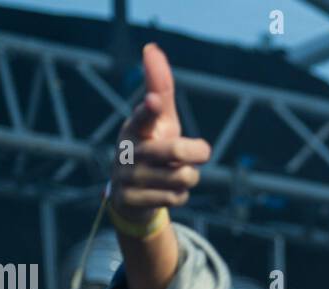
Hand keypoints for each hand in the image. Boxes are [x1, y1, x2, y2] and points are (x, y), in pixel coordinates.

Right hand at [110, 43, 210, 223]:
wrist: (131, 195)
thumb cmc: (152, 148)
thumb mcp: (160, 120)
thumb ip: (160, 88)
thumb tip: (151, 48)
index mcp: (135, 127)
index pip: (144, 117)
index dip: (151, 109)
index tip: (155, 101)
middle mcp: (128, 151)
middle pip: (176, 151)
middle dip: (197, 152)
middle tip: (201, 151)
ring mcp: (127, 177)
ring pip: (182, 177)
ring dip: (189, 176)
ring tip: (176, 174)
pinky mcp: (131, 201)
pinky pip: (175, 198)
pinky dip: (179, 195)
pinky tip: (166, 192)